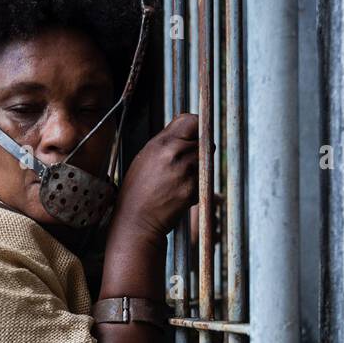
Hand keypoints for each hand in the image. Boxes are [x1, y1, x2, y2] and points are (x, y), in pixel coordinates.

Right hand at [114, 112, 199, 240]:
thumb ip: (167, 141)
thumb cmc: (138, 190)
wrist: (136, 221)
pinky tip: (179, 193)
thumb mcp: (146, 157)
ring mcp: (186, 172)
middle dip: (200, 151)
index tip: (196, 136)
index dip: (197, 128)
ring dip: (200, 170)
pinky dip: (197, 187)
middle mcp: (175, 154)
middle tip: (185, 165)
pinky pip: (204, 182)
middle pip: (205, 141)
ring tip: (179, 180)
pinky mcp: (192, 190)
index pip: (193, 121)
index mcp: (161, 143)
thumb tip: (189, 128)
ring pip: (207, 162)